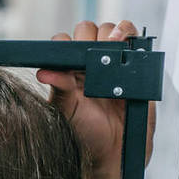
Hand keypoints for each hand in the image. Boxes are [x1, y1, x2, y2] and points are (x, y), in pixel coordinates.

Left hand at [37, 20, 156, 177]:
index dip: (69, 43)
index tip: (74, 54)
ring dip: (113, 35)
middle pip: (89, 29)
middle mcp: (90, 63)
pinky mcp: (135, 65)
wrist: (115, 148)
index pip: (65, 42)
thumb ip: (59, 87)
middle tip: (96, 55)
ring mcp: (113, 62)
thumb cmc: (87, 131)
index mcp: (70, 70)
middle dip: (92, 37)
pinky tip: (128, 49)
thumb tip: (42, 72)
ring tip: (114, 50)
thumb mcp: (67, 109)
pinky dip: (132, 36)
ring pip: (112, 29)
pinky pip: (135, 40)